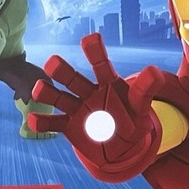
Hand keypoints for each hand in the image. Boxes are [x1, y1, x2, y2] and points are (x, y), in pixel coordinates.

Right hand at [29, 33, 163, 181]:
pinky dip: (43, 122)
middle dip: (62, 70)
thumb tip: (155, 71)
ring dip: (47, 92)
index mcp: (107, 84)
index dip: (95, 52)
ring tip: (38, 89)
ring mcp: (76, 109)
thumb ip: (144, 92)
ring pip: (58, 97)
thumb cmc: (133, 123)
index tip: (90, 38)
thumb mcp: (141, 109)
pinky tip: (34, 121)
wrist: (123, 149)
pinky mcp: (68, 126)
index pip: (100, 65)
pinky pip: (54, 123)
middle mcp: (88, 92)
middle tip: (53, 63)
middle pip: (73, 78)